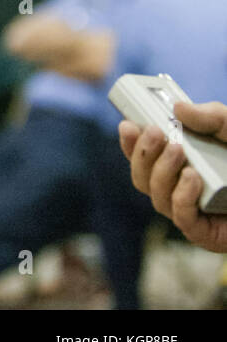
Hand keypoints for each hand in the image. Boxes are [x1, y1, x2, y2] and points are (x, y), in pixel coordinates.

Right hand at [118, 100, 226, 252]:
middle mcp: (180, 188)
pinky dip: (181, 196)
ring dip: (160, 171)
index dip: (131, 143)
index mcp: (181, 165)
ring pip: (156, 196)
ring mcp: (191, 212)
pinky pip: (180, 217)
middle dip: (142, 154)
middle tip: (154, 132)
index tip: (128, 124)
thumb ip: (213, 116)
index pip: (144, 157)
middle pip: (142, 177)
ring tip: (177, 149)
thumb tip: (178, 108)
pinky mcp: (204, 233)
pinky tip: (191, 178)